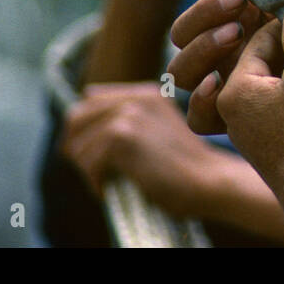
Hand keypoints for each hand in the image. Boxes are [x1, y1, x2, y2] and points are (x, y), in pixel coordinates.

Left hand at [61, 81, 246, 219]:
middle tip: (92, 171)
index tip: (92, 153)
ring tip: (106, 183)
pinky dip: (94, 182)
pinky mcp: (122, 136)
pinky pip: (87, 163)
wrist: (207, 179)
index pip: (90, 99)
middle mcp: (135, 98)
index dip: (84, 129)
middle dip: (76, 147)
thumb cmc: (184, 166)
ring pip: (78, 145)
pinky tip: (109, 190)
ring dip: (86, 170)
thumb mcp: (159, 131)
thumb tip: (80, 129)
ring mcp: (128, 114)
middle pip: (76, 117)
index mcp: (145, 93)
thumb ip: (129, 121)